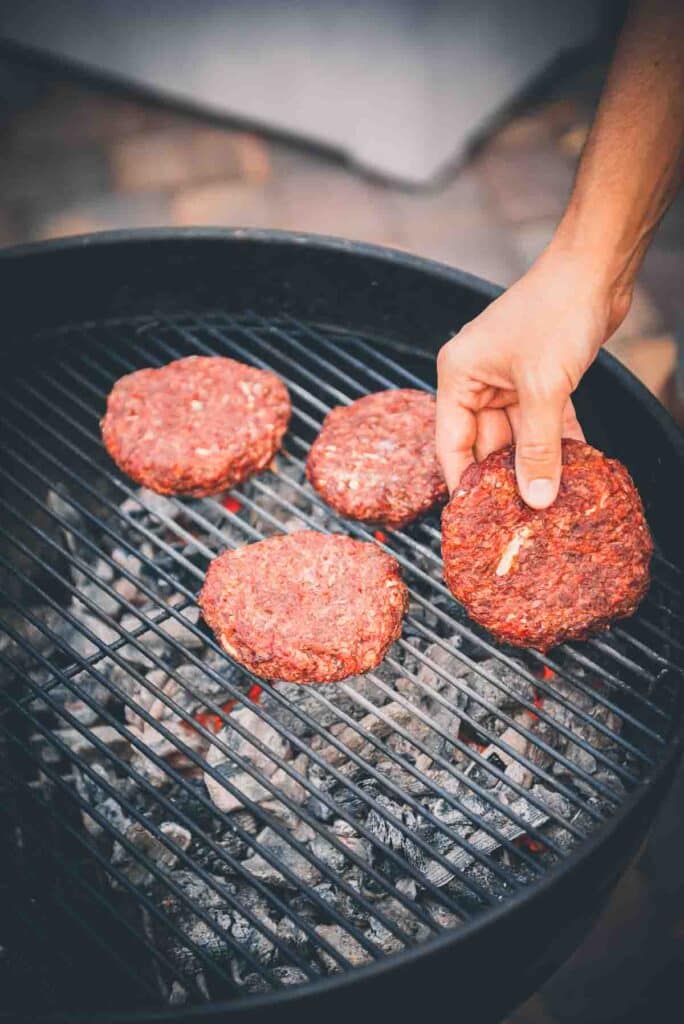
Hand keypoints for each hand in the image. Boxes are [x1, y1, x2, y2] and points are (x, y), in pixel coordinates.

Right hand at [436, 247, 630, 507]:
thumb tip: (536, 498)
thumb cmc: (555, 312)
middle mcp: (478, 379)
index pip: (451, 443)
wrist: (596, 270)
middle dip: (506, 477)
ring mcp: (510, 380)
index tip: (475, 517)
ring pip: (519, 436)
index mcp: (459, 376)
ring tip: (550, 500)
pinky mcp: (540, 378)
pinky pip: (543, 423)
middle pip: (486, 443)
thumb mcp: (544, 388)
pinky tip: (573, 470)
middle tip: (521, 517)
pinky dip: (556, 443)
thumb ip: (538, 447)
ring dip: (537, 462)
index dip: (463, 481)